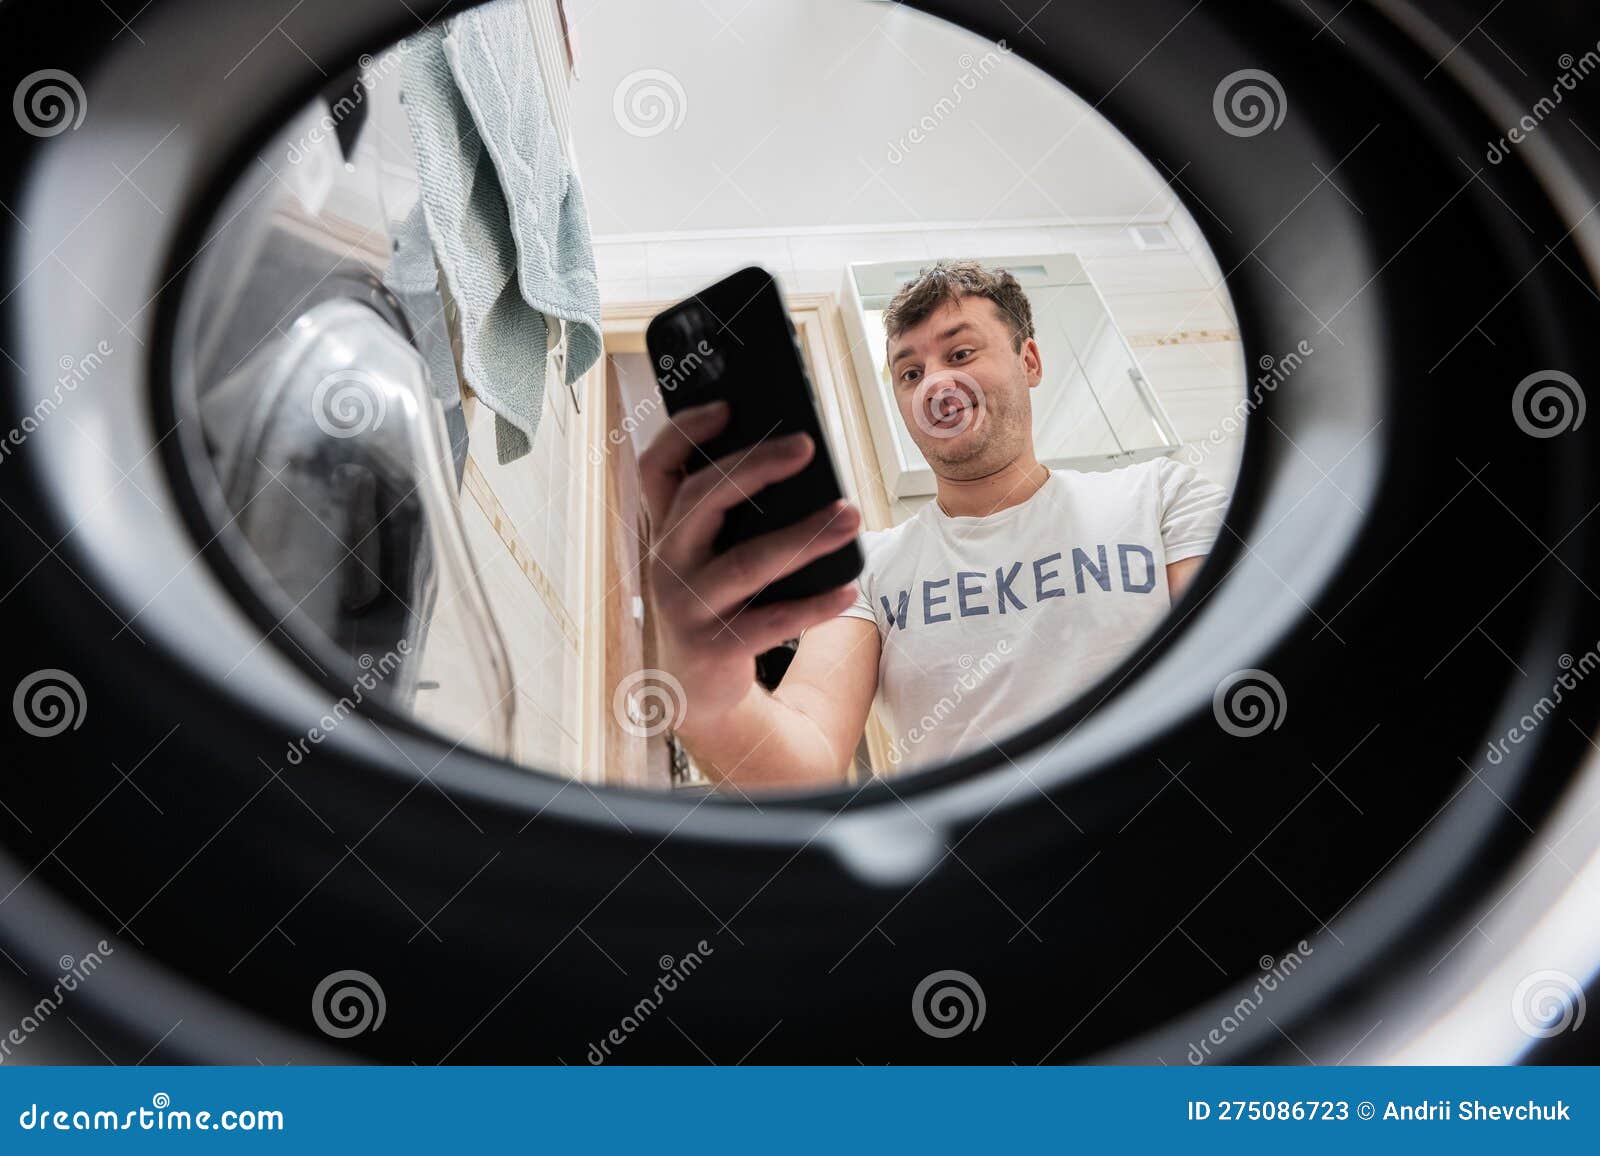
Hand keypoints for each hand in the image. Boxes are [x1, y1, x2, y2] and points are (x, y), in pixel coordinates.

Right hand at [636, 401, 861, 733]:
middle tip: (808, 446)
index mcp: (665, 528)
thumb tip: (798, 459)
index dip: (685, 431)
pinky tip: (848, 589)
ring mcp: (687, 606)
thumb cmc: (720, 600)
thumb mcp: (714, 553)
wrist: (698, 689)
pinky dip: (813, 605)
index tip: (729, 406)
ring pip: (747, 562)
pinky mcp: (714, 647)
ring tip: (851, 515)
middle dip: (757, 466)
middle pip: (703, 497)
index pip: (656, 466)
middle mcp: (667, 561)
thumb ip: (735, 512)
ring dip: (804, 536)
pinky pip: (770, 622)